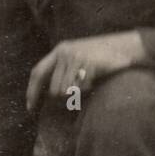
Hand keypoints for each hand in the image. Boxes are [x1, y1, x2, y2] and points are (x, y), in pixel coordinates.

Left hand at [26, 32, 146, 111]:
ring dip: (79, 91)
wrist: (125, 47)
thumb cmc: (100, 58)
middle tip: (79, 91)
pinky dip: (89, 87)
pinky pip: (83, 87)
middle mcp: (64, 52)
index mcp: (59, 51)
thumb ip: (62, 72)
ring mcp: (76, 57)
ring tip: (88, 81)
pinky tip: (95, 78)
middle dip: (66, 97)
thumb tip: (49, 95)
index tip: (29, 108)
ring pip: (67, 91)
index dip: (32, 91)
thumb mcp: (77, 60)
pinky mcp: (88, 63)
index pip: (38, 72)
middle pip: (54, 90)